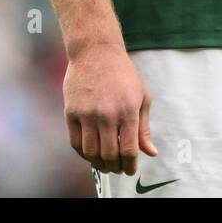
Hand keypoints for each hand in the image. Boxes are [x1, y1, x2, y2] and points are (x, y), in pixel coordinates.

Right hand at [63, 43, 157, 174]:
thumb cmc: (123, 74)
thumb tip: (151, 153)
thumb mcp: (142, 97)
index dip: (130, 166)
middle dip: (115, 168)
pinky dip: (83, 154)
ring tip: (104, 164)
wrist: (96, 52)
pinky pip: (75, 143)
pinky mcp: (71, 112)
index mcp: (128, 111)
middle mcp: (107, 114)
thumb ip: (144, 128)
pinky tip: (91, 153)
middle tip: (117, 169)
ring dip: (98, 164)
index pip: (129, 150)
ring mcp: (87, 114)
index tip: (130, 170)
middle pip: (109, 155)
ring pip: (91, 152)